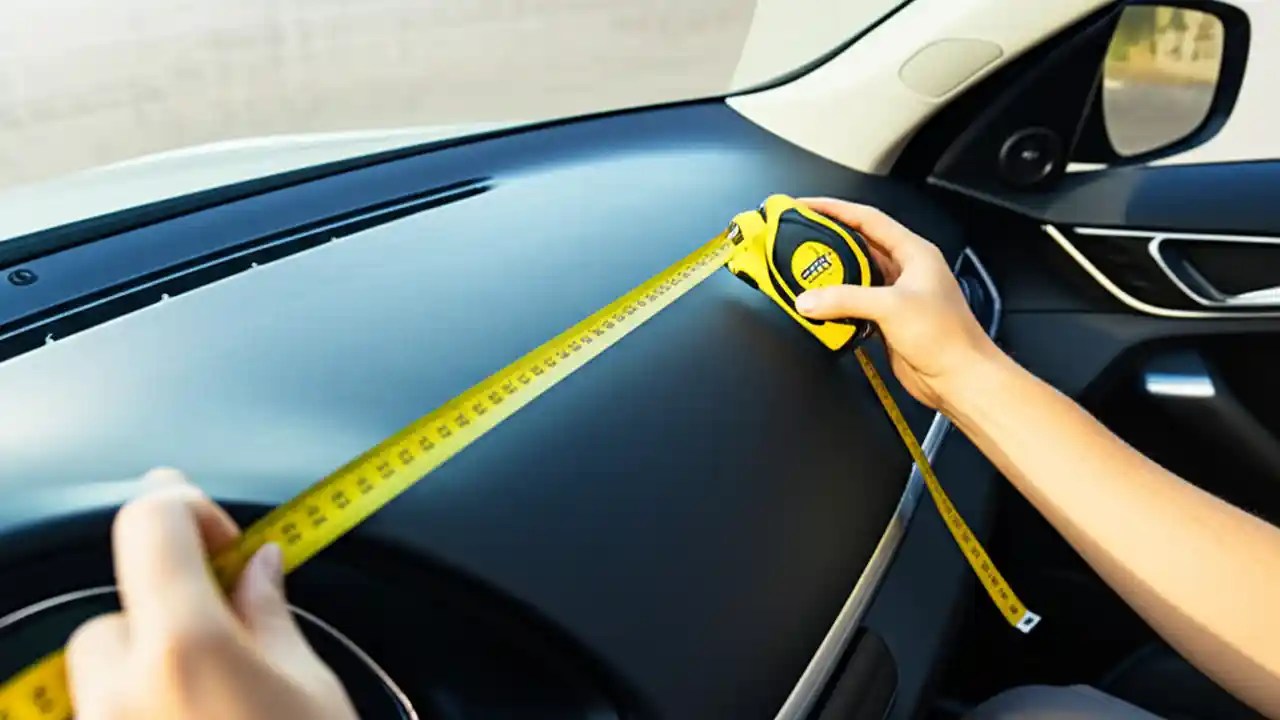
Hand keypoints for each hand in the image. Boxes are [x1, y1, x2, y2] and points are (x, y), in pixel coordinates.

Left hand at [67, 468, 359, 719]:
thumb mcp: (312, 689)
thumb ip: (271, 615)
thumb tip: (259, 567)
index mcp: (187, 649)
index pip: (153, 522)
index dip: (189, 508)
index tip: (222, 531)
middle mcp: (122, 689)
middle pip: (128, 602)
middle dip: (181, 609)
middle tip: (240, 639)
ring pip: (110, 660)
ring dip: (157, 660)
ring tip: (221, 694)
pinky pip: (108, 701)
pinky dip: (145, 698)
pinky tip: (197, 715)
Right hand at [793, 198, 999, 409]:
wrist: (959, 378)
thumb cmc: (945, 336)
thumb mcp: (892, 307)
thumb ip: (845, 299)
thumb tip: (808, 299)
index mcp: (913, 253)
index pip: (868, 219)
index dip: (835, 209)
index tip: (806, 206)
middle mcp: (905, 270)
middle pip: (859, 246)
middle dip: (828, 241)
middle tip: (798, 240)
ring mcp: (896, 296)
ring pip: (855, 276)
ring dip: (831, 276)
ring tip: (802, 272)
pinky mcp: (888, 320)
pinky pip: (855, 305)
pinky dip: (836, 305)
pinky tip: (819, 307)